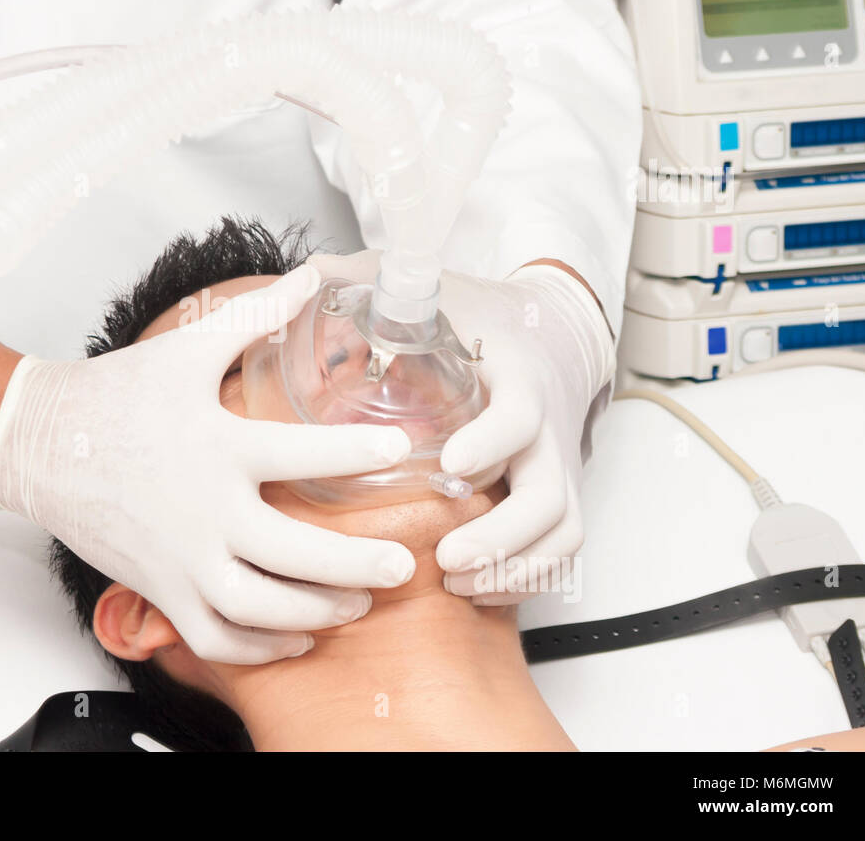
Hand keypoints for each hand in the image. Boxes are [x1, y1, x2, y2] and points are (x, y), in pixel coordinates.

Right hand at [0, 266, 417, 662]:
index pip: (303, 453)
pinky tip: (298, 637)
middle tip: (402, 565)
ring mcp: (180, 559)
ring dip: (319, 612)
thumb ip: (256, 314)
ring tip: (359, 604)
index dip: (357, 453)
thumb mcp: (187, 348)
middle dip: (357, 566)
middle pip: (296, 556)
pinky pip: (217, 639)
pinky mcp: (160, 589)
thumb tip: (312, 274)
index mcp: (216, 445)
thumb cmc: (115, 395)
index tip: (400, 452)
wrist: (39, 444)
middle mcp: (203, 510)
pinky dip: (262, 648)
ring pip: (262, 609)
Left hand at [308, 251, 614, 604]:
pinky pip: (562, 545)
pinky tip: (477, 588)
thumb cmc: (476, 313)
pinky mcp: (556, 489)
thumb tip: (302, 276)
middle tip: (448, 558)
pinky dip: (528, 575)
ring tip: (455, 582)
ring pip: (562, 527)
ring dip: (515, 565)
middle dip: (503, 535)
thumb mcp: (425, 287)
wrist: (550, 328)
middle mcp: (546, 426)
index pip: (519, 413)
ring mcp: (556, 462)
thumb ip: (364, 279)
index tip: (453, 463)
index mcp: (515, 375)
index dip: (492, 441)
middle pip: (551, 492)